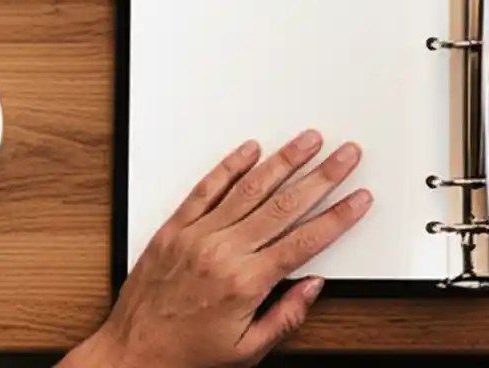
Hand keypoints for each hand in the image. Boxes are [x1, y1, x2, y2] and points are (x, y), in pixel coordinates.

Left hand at [60, 130, 371, 367]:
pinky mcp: (174, 228)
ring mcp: (198, 235)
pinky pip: (205, 189)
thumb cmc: (184, 356)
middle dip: (322, 176)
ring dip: (284, 161)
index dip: (338, 216)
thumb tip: (313, 287)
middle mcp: (223, 252)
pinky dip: (230, 166)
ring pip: (250, 188)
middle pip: (285, 205)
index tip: (358, 199)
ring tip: (308, 141)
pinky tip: (250, 149)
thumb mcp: (246, 351)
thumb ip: (286, 317)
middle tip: (346, 156)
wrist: (130, 356)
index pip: (305, 240)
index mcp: (246, 283)